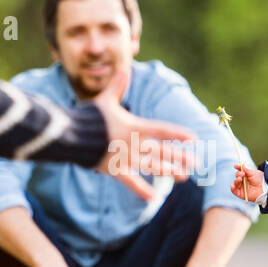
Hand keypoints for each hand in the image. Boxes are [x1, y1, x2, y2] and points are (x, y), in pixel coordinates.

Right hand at [94, 65, 194, 198]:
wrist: (71, 134)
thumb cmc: (89, 116)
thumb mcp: (105, 100)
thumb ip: (117, 86)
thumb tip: (125, 68)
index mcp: (134, 126)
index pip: (162, 130)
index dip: (178, 134)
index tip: (193, 138)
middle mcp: (133, 143)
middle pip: (161, 151)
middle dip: (180, 157)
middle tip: (197, 164)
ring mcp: (125, 157)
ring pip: (152, 166)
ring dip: (169, 171)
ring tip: (184, 177)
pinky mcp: (114, 169)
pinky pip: (131, 181)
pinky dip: (142, 190)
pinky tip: (155, 198)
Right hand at [229, 163, 264, 201]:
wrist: (263, 189)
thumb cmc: (259, 181)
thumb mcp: (254, 173)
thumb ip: (247, 170)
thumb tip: (242, 165)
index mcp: (245, 176)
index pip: (240, 171)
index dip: (237, 168)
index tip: (235, 166)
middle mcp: (243, 181)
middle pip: (237, 176)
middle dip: (238, 174)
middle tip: (243, 174)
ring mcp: (241, 187)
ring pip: (235, 183)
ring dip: (236, 180)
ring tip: (240, 179)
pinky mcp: (240, 194)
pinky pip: (234, 191)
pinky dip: (232, 188)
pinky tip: (232, 185)